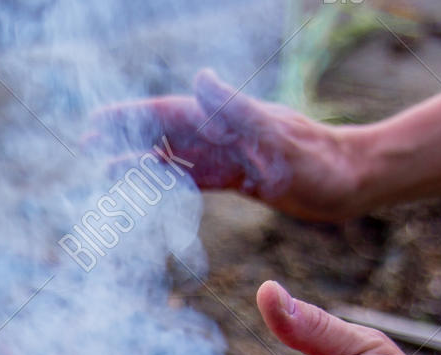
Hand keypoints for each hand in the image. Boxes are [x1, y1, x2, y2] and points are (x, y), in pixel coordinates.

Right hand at [86, 69, 369, 221]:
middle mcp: (222, 135)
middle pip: (163, 132)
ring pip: (174, 156)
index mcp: (224, 122)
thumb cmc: (319, 161)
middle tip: (87, 147)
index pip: (167, 114)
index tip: (97, 124)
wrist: (352, 179)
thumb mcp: (275, 136)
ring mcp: (229, 155)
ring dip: (140, 161)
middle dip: (125, 137)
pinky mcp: (240, 177)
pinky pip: (194, 178)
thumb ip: (236, 110)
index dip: (131, 118)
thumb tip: (199, 80)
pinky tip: (152, 188)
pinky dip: (169, 181)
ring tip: (108, 171)